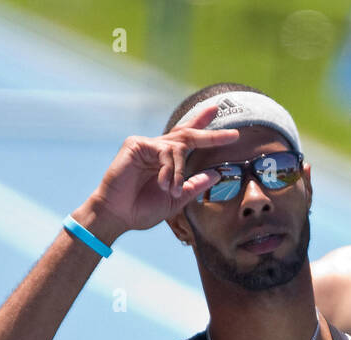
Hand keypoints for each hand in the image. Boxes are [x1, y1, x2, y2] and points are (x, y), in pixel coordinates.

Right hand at [85, 103, 238, 239]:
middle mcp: (157, 149)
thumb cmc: (141, 209)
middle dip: (210, 134)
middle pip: (187, 134)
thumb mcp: (176, 199)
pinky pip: (164, 152)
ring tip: (172, 190)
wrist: (117, 215)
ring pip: (178, 148)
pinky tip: (164, 184)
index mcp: (166, 161)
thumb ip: (194, 186)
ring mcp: (146, 145)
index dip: (203, 126)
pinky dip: (169, 169)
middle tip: (233, 135)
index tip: (218, 114)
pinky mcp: (136, 144)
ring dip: (180, 171)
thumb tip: (216, 174)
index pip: (187, 139)